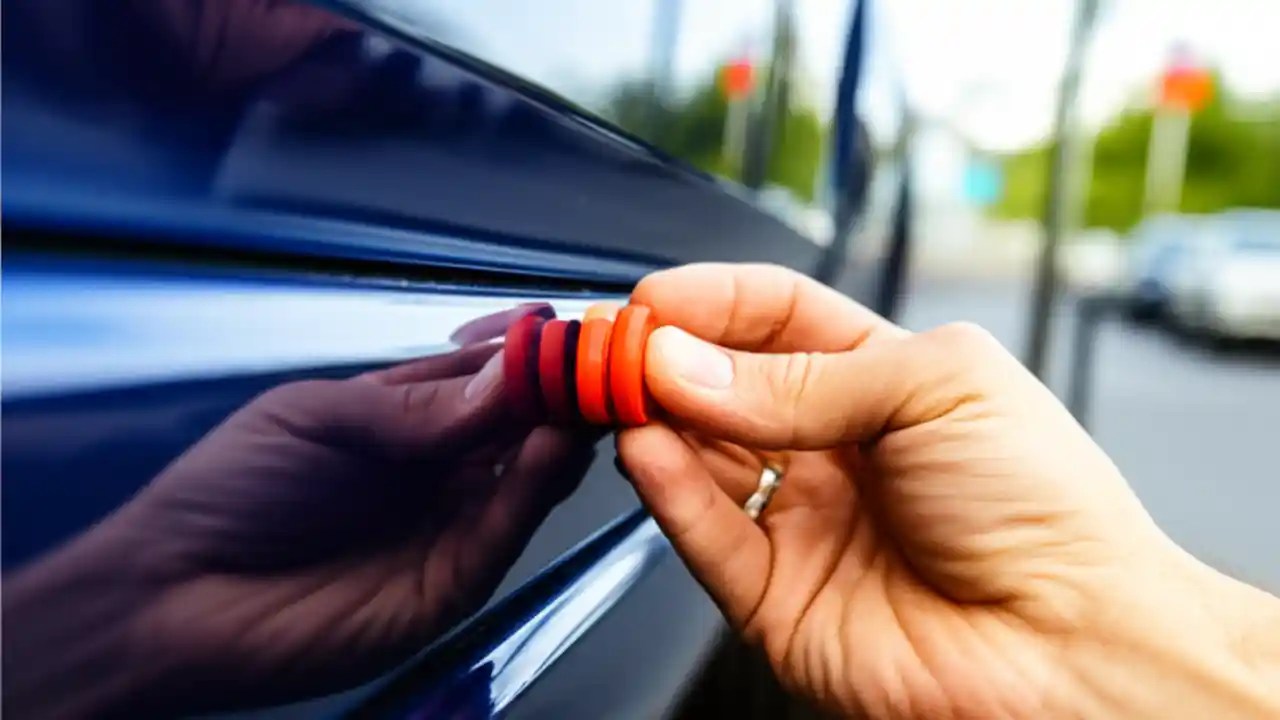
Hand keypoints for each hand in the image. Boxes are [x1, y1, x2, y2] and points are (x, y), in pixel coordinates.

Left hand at [5, 340, 596, 716]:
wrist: (176, 599)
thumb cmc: (231, 491)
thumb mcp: (316, 419)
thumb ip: (413, 404)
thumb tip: (505, 373)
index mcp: (408, 415)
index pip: (490, 374)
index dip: (531, 352)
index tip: (570, 328)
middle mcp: (441, 467)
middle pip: (525, 422)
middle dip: (564, 388)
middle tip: (600, 359)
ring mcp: (450, 524)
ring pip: (530, 473)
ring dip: (563, 432)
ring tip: (584, 394)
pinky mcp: (452, 582)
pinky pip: (506, 530)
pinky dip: (534, 487)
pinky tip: (550, 446)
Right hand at [618, 264, 1279, 718]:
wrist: (1070, 645)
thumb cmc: (1043, 507)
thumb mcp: (934, 388)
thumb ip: (801, 378)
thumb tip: (688, 362)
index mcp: (883, 382)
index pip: (775, 321)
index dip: (712, 303)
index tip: (657, 298)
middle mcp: (834, 450)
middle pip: (724, 387)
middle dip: (667, 359)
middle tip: (618, 344)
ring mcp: (803, 522)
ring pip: (701, 458)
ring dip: (654, 418)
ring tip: (622, 387)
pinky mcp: (775, 596)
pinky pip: (706, 534)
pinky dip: (668, 490)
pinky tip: (646, 448)